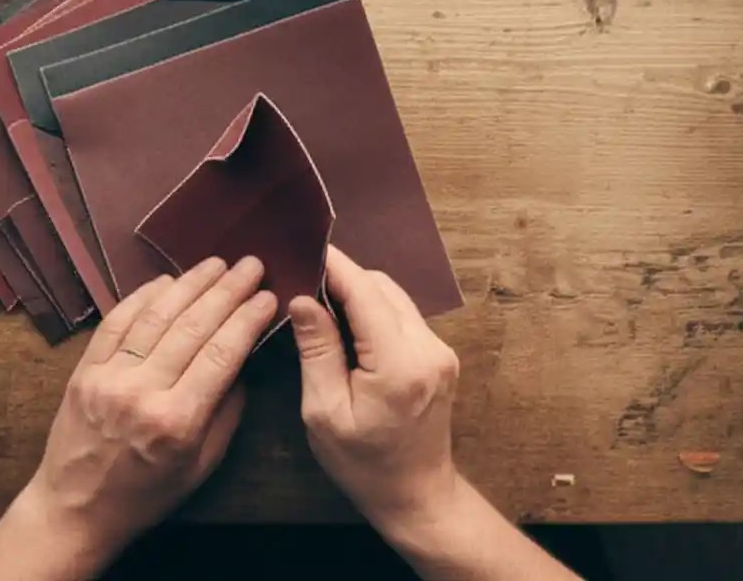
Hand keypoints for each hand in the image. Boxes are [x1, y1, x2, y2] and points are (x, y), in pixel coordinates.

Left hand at [0, 256, 276, 578]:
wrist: (75, 509)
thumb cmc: (146, 495)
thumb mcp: (201, 466)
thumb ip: (227, 413)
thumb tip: (242, 362)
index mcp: (177, 422)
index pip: (221, 354)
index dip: (247, 320)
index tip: (268, 297)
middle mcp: (142, 392)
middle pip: (192, 327)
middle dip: (227, 291)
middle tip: (251, 265)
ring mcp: (108, 377)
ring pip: (155, 317)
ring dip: (189, 284)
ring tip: (216, 263)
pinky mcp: (84, 370)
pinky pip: (116, 323)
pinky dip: (142, 297)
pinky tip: (167, 282)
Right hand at [291, 247, 577, 579]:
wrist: (416, 496)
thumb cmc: (363, 465)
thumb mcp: (324, 412)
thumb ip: (316, 351)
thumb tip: (303, 300)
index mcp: (398, 365)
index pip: (365, 293)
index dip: (334, 265)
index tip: (304, 246)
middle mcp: (428, 349)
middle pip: (382, 288)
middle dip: (343, 278)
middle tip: (302, 279)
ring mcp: (440, 351)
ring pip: (395, 297)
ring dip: (360, 293)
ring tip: (320, 303)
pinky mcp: (440, 356)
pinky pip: (403, 317)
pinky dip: (374, 312)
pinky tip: (347, 326)